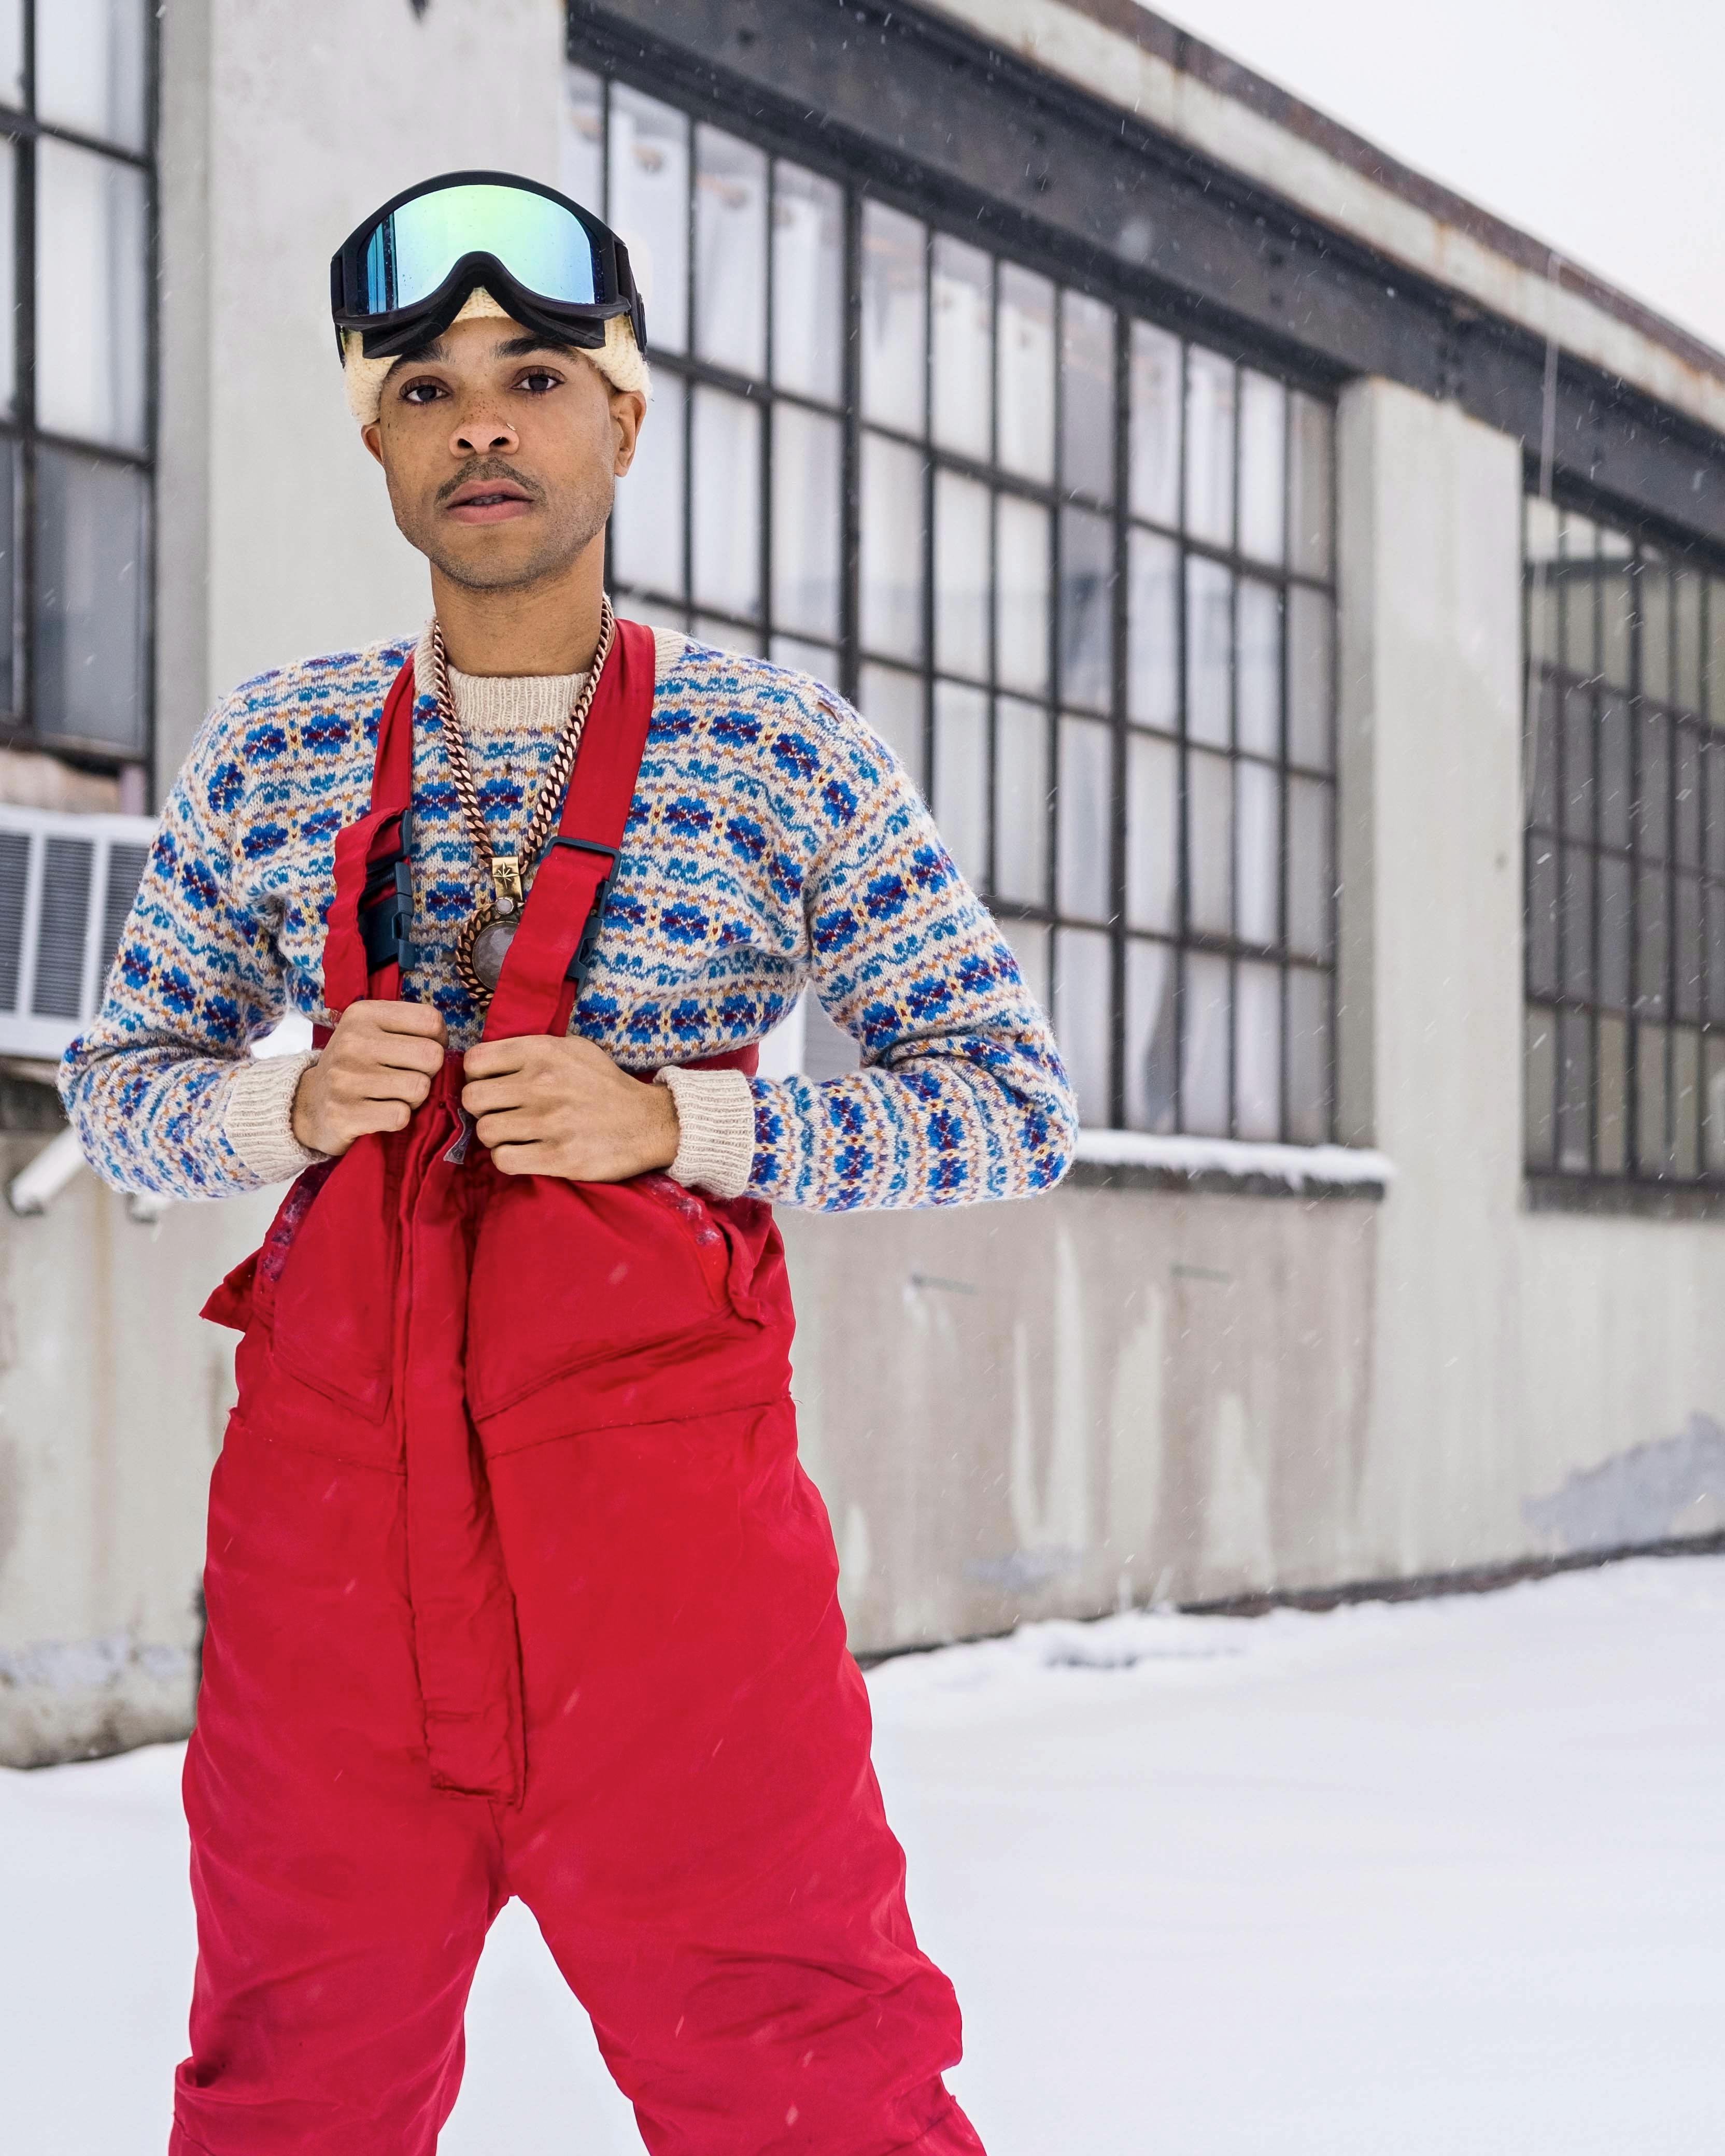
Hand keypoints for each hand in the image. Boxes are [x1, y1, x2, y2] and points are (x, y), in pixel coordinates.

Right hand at [291, 1000, 447, 1155]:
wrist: (307, 1104)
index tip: (419, 1052)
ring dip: (414, 1099)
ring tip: (392, 1096)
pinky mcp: (344, 1114)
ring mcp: (345, 1078)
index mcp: (363, 1014)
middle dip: (428, 1073)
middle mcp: (352, 1042)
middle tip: (406, 1078)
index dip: (438, 1040)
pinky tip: (381, 1113)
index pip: (431, 1020)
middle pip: (432, 1056)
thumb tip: (447, 1043)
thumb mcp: (373, 1032)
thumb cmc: (355, 1066)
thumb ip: (411, 1028)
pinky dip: (399, 1119)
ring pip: (420, 1088)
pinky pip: (401, 1116)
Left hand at [461, 1034, 679, 1181]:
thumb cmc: (604, 1085)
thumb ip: (531, 1050)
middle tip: (500, 1113)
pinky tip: (524, 1152)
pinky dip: (508, 1158)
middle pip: (473, 1099)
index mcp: (543, 1052)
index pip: (475, 1061)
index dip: (477, 1076)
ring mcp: (550, 1122)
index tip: (492, 1085)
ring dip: (495, 1136)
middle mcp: (543, 1084)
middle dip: (482, 1108)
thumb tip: (487, 1063)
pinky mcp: (558, 1157)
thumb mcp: (572, 1049)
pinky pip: (504, 1159)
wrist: (649, 1122)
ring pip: (485, 1131)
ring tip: (515, 1134)